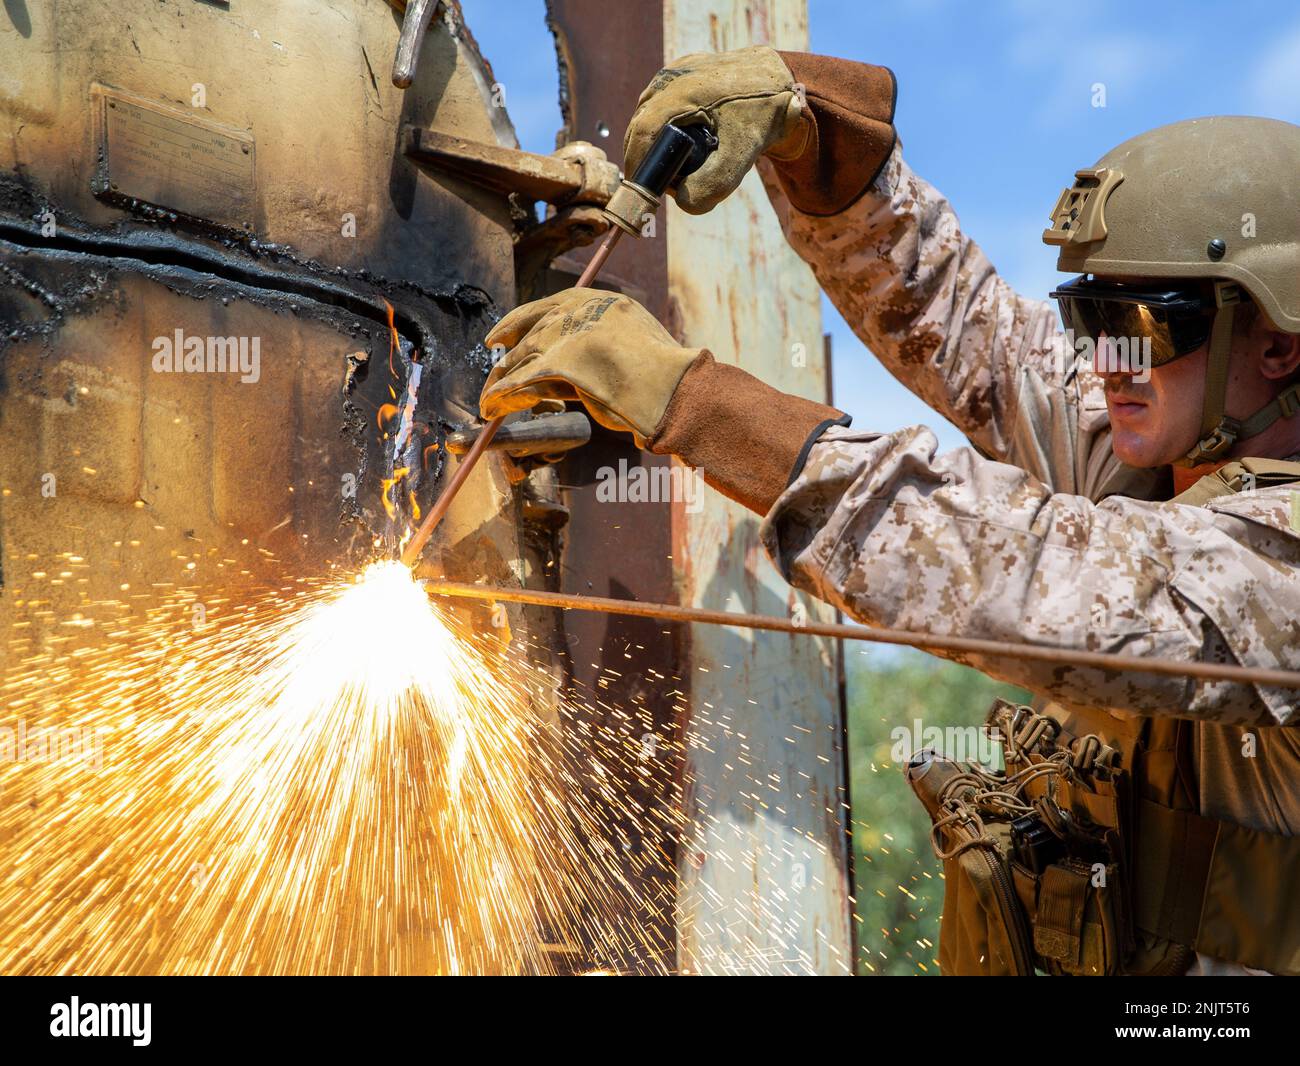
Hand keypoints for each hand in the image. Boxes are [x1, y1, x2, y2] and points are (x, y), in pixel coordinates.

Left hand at [479, 289, 700, 447]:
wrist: (673, 388)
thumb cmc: (665, 375)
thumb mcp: (634, 340)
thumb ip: (604, 339)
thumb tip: (579, 358)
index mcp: (598, 300)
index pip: (549, 304)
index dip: (521, 320)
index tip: (505, 333)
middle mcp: (579, 311)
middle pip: (530, 327)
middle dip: (506, 345)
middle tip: (493, 357)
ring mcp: (567, 335)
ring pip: (521, 356)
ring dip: (500, 379)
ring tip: (489, 399)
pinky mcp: (557, 364)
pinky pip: (520, 381)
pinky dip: (502, 396)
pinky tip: (492, 406)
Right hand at [623, 45, 809, 214]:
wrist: (782, 82)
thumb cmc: (762, 117)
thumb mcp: (741, 156)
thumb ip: (712, 185)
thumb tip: (681, 201)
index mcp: (683, 91)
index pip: (643, 132)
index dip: (639, 164)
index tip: (645, 190)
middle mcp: (673, 76)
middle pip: (641, 124)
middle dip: (646, 158)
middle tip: (663, 185)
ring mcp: (673, 71)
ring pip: (647, 115)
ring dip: (653, 143)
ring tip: (675, 167)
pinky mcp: (678, 72)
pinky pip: (658, 105)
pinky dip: (663, 127)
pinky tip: (681, 143)